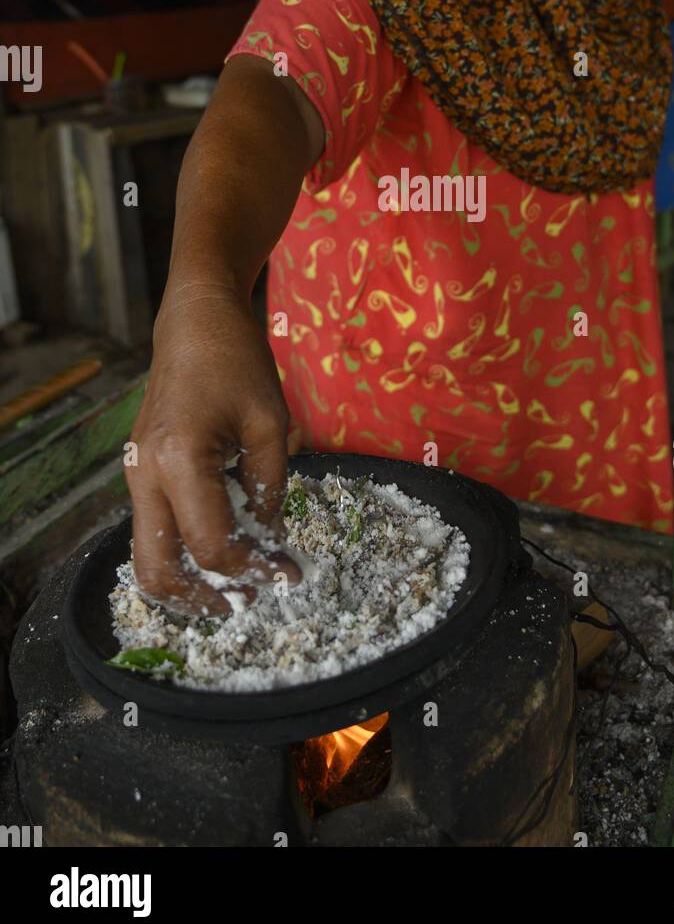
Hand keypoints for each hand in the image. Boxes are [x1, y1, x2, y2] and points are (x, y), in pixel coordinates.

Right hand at [127, 282, 302, 615]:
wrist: (195, 321)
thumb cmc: (237, 361)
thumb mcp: (269, 425)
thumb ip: (269, 489)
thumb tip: (270, 542)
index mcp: (179, 461)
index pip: (211, 545)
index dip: (251, 570)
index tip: (287, 574)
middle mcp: (145, 475)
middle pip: (158, 570)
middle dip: (203, 598)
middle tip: (248, 602)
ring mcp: (135, 474)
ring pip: (148, 556)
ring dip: (189, 580)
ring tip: (236, 585)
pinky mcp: (140, 471)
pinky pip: (154, 528)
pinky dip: (183, 551)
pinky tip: (223, 547)